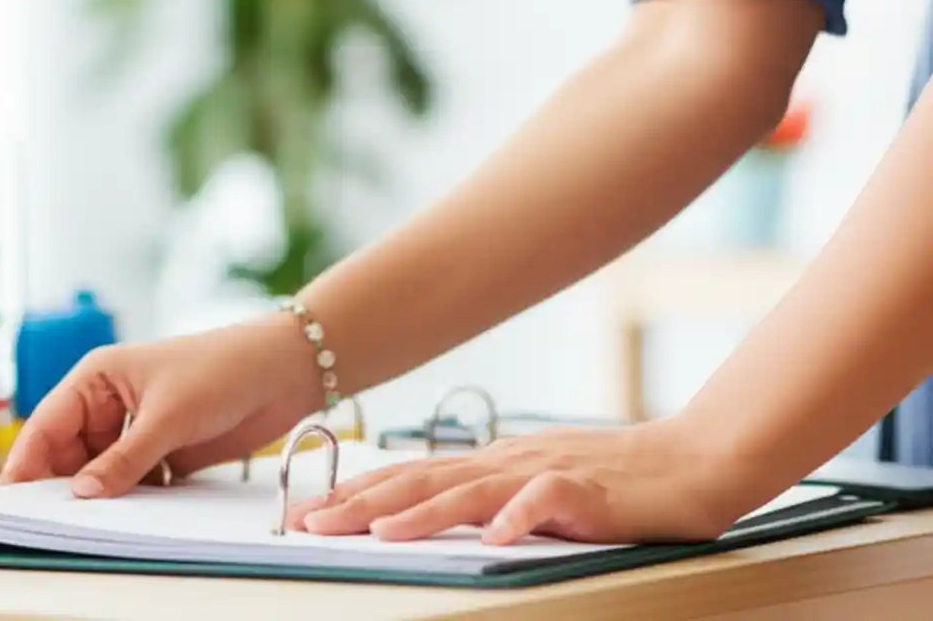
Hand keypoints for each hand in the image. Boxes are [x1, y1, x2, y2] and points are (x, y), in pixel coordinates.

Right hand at [0, 314, 322, 497]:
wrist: (286, 370)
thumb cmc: (223, 370)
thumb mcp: (168, 416)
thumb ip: (124, 459)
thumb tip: (82, 494)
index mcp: (97, 378)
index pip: (47, 425)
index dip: (27, 462)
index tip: (11, 500)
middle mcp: (111, 403)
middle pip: (69, 454)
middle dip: (65, 485)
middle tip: (57, 522)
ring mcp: (138, 428)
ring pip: (102, 472)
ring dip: (102, 495)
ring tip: (96, 523)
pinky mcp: (166, 450)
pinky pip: (135, 482)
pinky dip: (132, 499)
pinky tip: (133, 517)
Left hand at [286, 420, 749, 544]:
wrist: (691, 460)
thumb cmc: (614, 479)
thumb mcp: (534, 482)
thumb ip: (488, 494)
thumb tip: (434, 512)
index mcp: (491, 462)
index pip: (411, 476)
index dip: (357, 493)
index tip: (308, 513)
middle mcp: (506, 461)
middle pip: (422, 481)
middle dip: (362, 503)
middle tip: (311, 523)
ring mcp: (544, 471)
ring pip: (470, 491)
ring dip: (421, 513)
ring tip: (378, 532)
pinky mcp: (586, 490)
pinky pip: (547, 502)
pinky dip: (517, 518)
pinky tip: (492, 540)